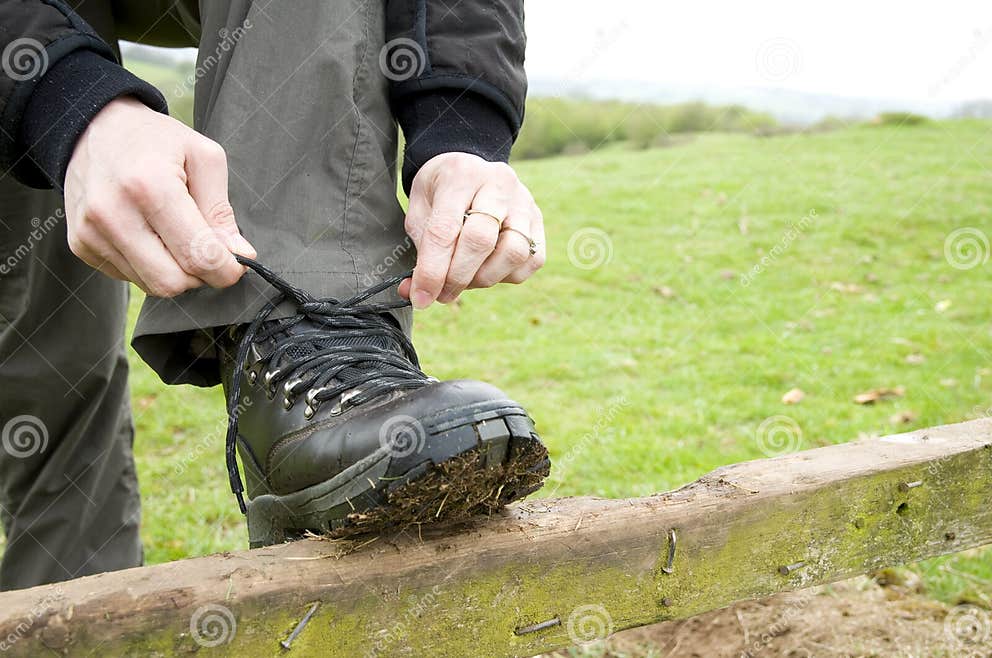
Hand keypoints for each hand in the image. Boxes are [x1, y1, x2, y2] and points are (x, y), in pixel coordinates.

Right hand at [64, 97, 255, 297]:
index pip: (197, 256)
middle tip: (207, 252)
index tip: (236, 265)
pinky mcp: (80, 244)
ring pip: (151, 285)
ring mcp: (91, 232)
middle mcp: (113, 213)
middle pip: (172, 282)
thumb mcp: (203, 158)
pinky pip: (129, 278)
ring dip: (174, 271)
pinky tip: (150, 235)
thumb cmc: (156, 140)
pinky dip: (149, 265)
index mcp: (150, 186)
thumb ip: (222, 210)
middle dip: (200, 276)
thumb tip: (239, 254)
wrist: (95, 126)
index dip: (226, 270)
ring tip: (175, 235)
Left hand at [399, 153, 544, 307]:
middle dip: (458, 277)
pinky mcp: (538, 220)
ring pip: (513, 253)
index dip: (432, 270)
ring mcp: (524, 202)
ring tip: (465, 278)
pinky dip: (507, 275)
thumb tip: (418, 293)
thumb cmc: (441, 193)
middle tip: (442, 294)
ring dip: (484, 278)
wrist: (468, 171)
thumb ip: (421, 250)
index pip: (445, 230)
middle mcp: (498, 184)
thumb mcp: (419, 211)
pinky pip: (531, 261)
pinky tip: (487, 268)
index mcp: (461, 176)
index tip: (420, 297)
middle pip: (481, 241)